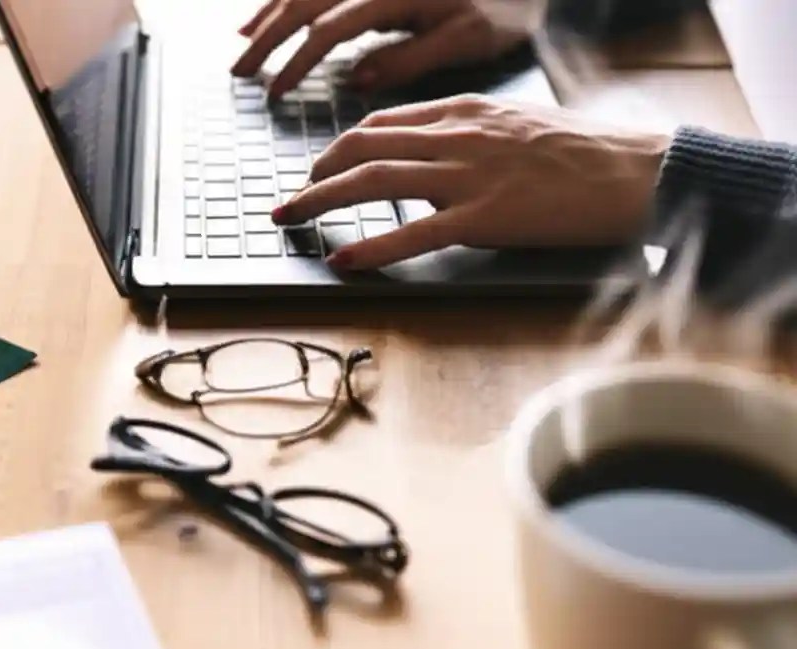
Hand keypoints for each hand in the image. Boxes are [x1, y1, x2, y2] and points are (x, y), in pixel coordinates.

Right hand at [232, 0, 525, 98]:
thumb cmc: (507, 4)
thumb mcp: (468, 39)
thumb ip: (409, 59)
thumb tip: (355, 77)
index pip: (329, 28)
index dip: (297, 62)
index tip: (275, 94)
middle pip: (304, 0)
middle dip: (268, 37)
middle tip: (239, 72)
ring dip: (270, 11)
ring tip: (242, 41)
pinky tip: (274, 10)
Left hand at [271, 95, 671, 268]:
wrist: (638, 172)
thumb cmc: (586, 152)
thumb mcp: (519, 123)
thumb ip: (470, 133)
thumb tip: (430, 149)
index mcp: (465, 111)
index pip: (382, 122)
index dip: (341, 146)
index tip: (319, 166)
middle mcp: (458, 136)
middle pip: (363, 146)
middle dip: (315, 172)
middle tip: (289, 198)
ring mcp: (469, 176)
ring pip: (374, 181)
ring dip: (321, 201)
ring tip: (290, 219)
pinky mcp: (485, 218)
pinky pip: (413, 233)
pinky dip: (370, 247)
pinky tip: (342, 258)